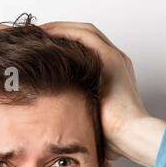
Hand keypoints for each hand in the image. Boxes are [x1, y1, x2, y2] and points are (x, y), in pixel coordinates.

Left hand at [39, 21, 152, 161]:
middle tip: (33, 35)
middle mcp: (113, 61)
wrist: (132, 137)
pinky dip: (65, 32)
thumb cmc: (114, 137)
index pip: (83, 50)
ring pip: (83, 31)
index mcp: (110, 74)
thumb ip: (77, 110)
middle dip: (58, 33)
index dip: (61, 45)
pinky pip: (85, 36)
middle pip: (82, 36)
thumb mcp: (89, 118)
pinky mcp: (111, 58)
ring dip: (59, 29)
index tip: (39, 49)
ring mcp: (114, 58)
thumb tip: (55, 121)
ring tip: (36, 32)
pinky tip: (47, 35)